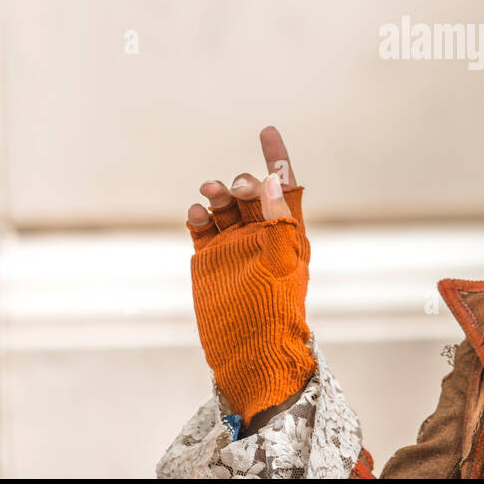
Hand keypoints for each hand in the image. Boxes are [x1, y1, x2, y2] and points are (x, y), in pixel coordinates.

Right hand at [185, 126, 314, 422]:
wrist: (250, 352)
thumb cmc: (276, 311)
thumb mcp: (282, 263)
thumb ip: (279, 221)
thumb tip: (275, 179)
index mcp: (288, 232)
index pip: (284, 185)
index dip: (276, 158)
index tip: (267, 130)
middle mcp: (261, 235)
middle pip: (250, 192)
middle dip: (241, 182)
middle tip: (234, 188)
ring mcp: (234, 246)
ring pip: (224, 207)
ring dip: (216, 195)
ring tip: (209, 194)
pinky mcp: (210, 259)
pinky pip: (202, 227)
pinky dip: (198, 215)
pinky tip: (195, 213)